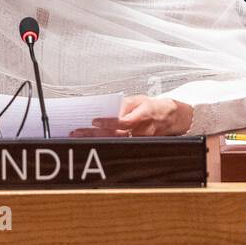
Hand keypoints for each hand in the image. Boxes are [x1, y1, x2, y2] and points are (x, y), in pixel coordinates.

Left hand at [69, 95, 193, 137]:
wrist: (169, 118)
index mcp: (141, 116)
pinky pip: (117, 143)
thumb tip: (109, 109)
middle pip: (114, 135)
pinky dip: (103, 141)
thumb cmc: (151, 107)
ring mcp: (137, 140)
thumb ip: (124, 105)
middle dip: (94, 134)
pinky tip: (90, 139)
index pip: (123, 122)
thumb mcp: (139, 100)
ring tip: (79, 136)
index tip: (94, 121)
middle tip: (76, 132)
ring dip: (95, 139)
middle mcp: (139, 131)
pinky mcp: (135, 145)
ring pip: (114, 142)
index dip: (109, 123)